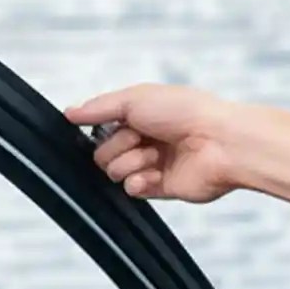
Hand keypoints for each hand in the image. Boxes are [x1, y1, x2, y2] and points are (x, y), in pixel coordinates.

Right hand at [66, 84, 239, 202]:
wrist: (220, 143)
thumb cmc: (186, 112)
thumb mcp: (134, 98)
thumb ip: (99, 108)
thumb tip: (69, 113)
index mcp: (141, 115)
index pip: (102, 127)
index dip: (102, 128)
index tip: (112, 124)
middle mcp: (145, 140)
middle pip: (102, 152)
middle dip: (117, 146)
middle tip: (140, 139)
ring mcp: (153, 164)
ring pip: (114, 171)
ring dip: (129, 162)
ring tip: (154, 156)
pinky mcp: (160, 188)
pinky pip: (131, 190)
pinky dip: (138, 181)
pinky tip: (155, 174)